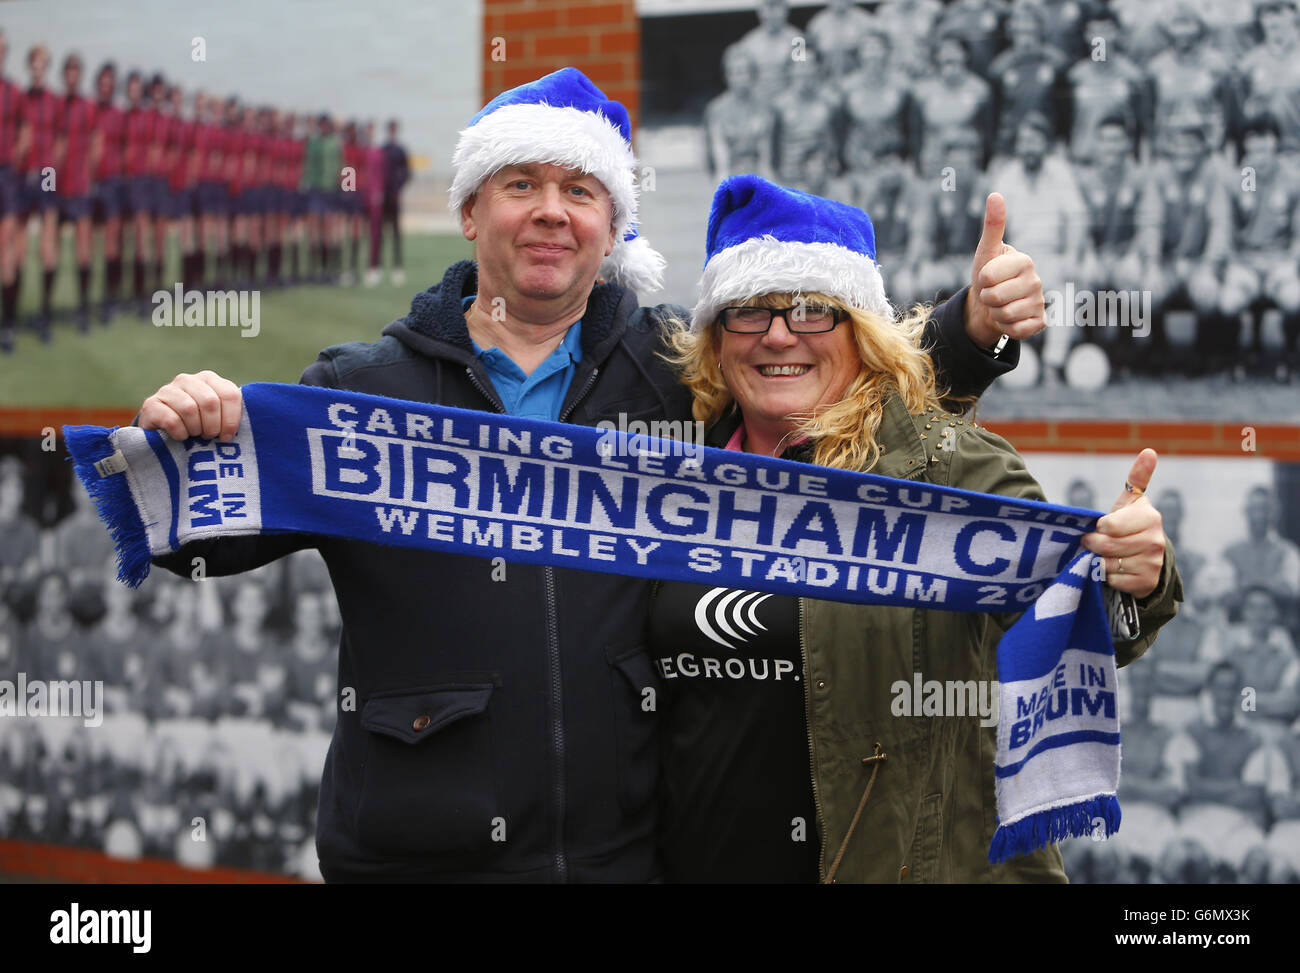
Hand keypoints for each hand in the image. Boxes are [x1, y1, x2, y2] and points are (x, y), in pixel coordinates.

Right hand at [138, 370, 242, 442]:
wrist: (163, 434)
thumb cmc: (200, 427)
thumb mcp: (219, 418)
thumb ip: (232, 414)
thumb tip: (254, 418)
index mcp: (210, 379)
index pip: (230, 394)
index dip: (232, 419)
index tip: (227, 436)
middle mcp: (188, 380)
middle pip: (210, 402)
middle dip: (213, 426)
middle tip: (209, 437)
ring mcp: (168, 390)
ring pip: (190, 409)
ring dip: (195, 429)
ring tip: (194, 435)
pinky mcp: (151, 404)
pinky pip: (171, 420)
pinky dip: (180, 433)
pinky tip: (180, 437)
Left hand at [964, 192, 1045, 347]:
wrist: (990, 304)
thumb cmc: (988, 274)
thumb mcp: (986, 251)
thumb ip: (993, 226)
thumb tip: (995, 195)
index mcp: (1024, 261)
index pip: (989, 276)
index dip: (981, 280)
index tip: (987, 277)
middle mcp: (1036, 281)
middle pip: (995, 297)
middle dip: (986, 298)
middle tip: (992, 293)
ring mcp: (1039, 302)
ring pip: (1005, 315)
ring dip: (995, 313)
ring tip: (999, 305)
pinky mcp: (1039, 322)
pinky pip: (1016, 330)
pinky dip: (1006, 327)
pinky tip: (1009, 318)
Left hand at [1081, 449, 1165, 598]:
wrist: (1144, 557)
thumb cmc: (1129, 525)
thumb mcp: (1130, 502)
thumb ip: (1137, 478)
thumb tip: (1149, 451)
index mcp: (1149, 517)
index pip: (1110, 525)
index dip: (1099, 527)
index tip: (1100, 526)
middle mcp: (1156, 540)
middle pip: (1107, 546)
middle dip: (1093, 544)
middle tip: (1091, 542)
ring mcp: (1153, 562)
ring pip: (1109, 564)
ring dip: (1100, 561)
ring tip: (1105, 555)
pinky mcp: (1148, 582)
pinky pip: (1115, 581)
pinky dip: (1108, 577)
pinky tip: (1114, 570)